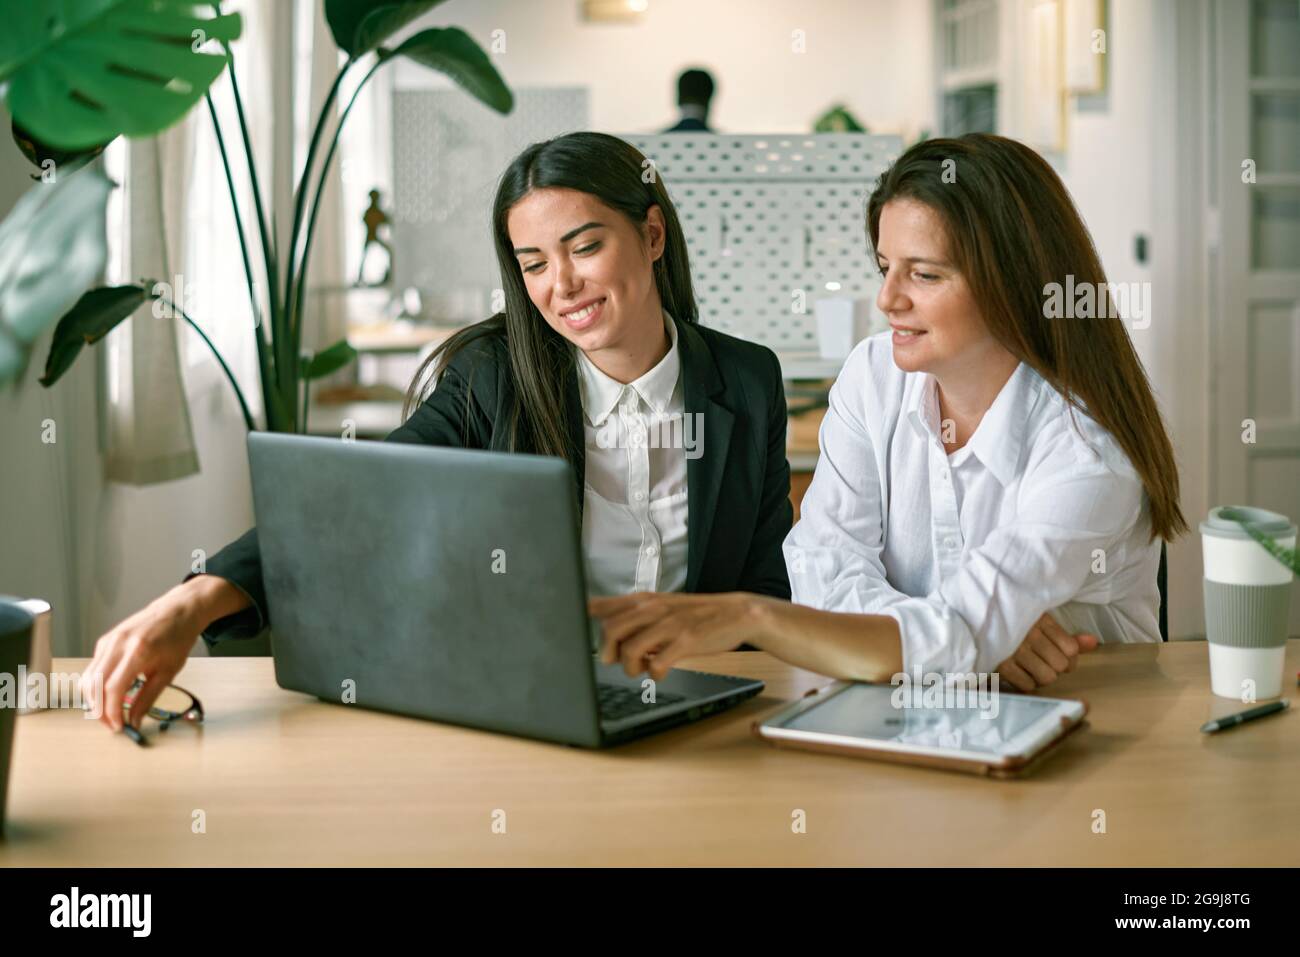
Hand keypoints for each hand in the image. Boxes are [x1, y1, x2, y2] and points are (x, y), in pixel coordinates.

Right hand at [81, 576, 240, 732]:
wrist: (178, 610)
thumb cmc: (177, 637)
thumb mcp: (169, 671)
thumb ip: (148, 698)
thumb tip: (135, 721)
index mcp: (138, 651)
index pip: (113, 689)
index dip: (113, 712)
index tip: (120, 727)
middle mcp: (118, 644)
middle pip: (93, 685)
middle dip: (99, 711)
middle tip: (113, 724)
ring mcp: (108, 641)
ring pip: (87, 678)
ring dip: (95, 700)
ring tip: (111, 713)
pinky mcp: (104, 641)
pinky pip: (93, 668)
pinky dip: (97, 686)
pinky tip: (112, 693)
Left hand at [589, 592, 774, 680]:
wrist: (736, 613)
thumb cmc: (693, 613)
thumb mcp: (659, 604)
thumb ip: (628, 608)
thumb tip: (590, 609)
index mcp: (643, 599)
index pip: (600, 606)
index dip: (582, 622)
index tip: (579, 637)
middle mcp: (653, 608)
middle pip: (610, 630)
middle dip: (607, 653)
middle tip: (617, 660)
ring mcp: (670, 624)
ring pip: (631, 649)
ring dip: (630, 667)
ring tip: (641, 668)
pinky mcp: (687, 641)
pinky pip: (658, 664)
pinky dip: (654, 674)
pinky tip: (662, 671)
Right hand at [995, 613, 1097, 692]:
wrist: (979, 619)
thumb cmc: (1014, 624)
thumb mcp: (1041, 623)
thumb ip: (1068, 636)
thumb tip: (1093, 643)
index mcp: (1041, 621)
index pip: (1071, 649)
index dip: (1069, 657)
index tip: (1058, 653)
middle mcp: (1030, 635)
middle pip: (1061, 666)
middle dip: (1056, 667)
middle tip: (1044, 661)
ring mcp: (1015, 650)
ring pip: (1047, 678)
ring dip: (1042, 676)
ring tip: (1033, 668)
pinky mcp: (1001, 664)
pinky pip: (1027, 685)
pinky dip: (1027, 683)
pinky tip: (1021, 673)